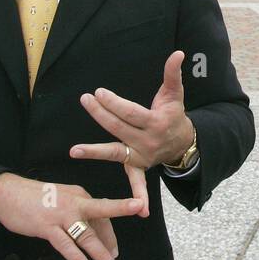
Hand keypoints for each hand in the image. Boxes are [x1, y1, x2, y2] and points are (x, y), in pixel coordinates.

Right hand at [0, 173, 137, 259]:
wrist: (6, 192)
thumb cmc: (35, 198)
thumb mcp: (62, 199)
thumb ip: (77, 213)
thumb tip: (92, 234)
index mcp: (80, 195)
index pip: (102, 215)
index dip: (110, 234)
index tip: (114, 250)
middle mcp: (75, 202)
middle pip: (102, 218)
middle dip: (114, 236)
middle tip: (123, 254)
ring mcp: (61, 214)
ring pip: (86, 236)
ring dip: (100, 254)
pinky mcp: (47, 226)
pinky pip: (65, 244)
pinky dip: (76, 257)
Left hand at [73, 51, 194, 214]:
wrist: (184, 143)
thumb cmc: (175, 115)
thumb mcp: (175, 94)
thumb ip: (173, 74)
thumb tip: (177, 53)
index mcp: (156, 122)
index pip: (130, 113)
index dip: (114, 103)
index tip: (99, 93)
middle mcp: (148, 141)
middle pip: (119, 128)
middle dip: (100, 114)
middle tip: (86, 100)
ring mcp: (141, 156)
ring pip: (115, 152)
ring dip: (94, 152)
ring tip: (74, 150)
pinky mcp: (137, 166)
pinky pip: (133, 180)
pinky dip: (136, 195)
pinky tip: (132, 206)